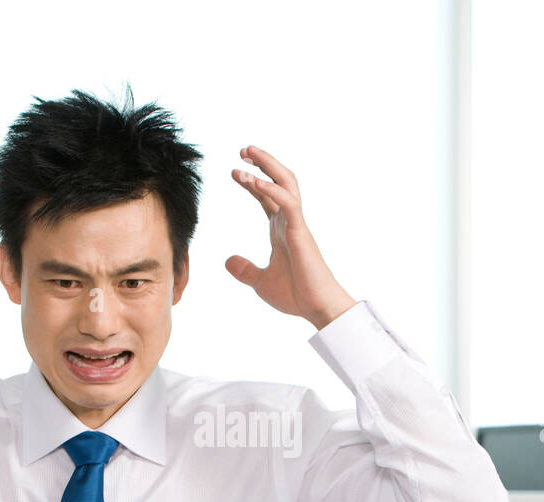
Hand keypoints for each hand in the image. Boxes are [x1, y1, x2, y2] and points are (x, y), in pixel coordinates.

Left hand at [225, 145, 355, 329]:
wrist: (317, 309)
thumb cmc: (296, 295)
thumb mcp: (260, 282)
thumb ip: (244, 270)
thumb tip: (227, 261)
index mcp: (281, 230)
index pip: (266, 197)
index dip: (251, 182)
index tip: (234, 171)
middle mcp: (289, 222)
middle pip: (278, 181)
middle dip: (262, 163)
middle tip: (242, 150)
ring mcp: (296, 224)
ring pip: (285, 184)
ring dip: (267, 166)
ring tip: (247, 153)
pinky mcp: (301, 233)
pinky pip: (288, 204)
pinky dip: (272, 190)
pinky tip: (255, 181)